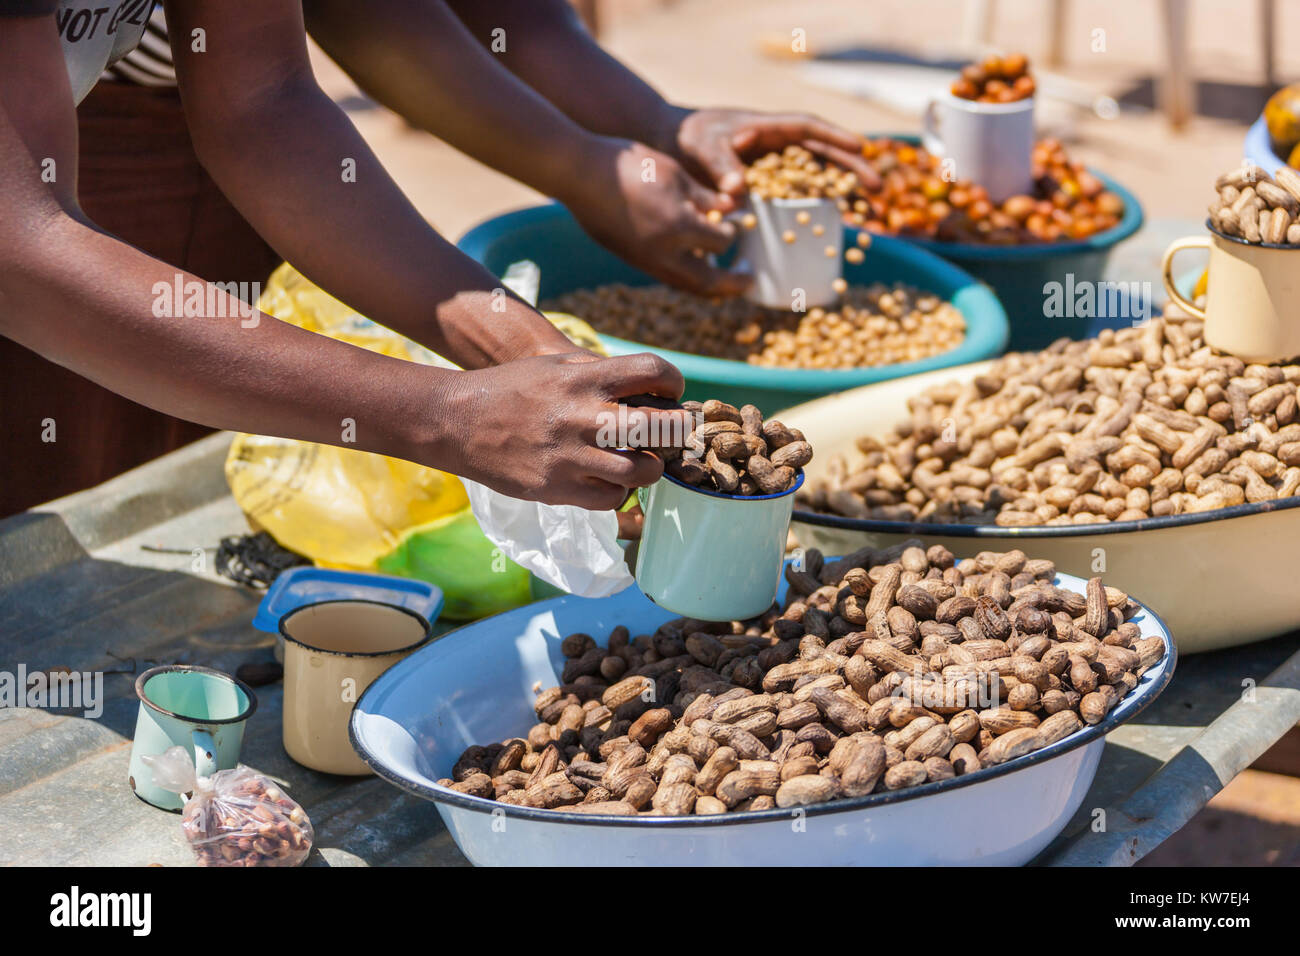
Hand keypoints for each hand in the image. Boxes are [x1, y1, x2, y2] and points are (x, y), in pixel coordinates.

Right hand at [440, 350, 693, 510]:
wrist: (457, 421)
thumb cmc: (512, 388)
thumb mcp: (556, 366)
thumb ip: (601, 373)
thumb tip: (650, 387)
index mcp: (584, 378)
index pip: (653, 372)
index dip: (673, 382)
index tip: (670, 393)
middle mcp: (582, 416)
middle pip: (659, 427)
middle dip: (676, 431)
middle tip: (671, 434)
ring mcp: (571, 456)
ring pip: (642, 472)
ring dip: (650, 468)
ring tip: (641, 461)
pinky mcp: (557, 489)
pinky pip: (611, 498)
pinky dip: (618, 491)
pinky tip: (608, 480)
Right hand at [564, 138, 750, 296]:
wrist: (579, 173)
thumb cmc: (629, 165)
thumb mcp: (675, 174)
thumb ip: (705, 197)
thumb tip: (730, 211)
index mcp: (679, 227)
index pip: (722, 241)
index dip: (734, 231)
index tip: (739, 221)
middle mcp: (664, 253)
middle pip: (707, 282)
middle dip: (732, 284)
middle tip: (750, 279)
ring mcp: (645, 260)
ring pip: (685, 285)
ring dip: (709, 286)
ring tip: (725, 279)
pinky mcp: (632, 258)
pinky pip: (667, 276)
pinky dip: (687, 275)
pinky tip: (694, 263)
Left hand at [664, 107, 882, 196]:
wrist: (671, 148)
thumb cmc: (688, 139)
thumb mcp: (702, 148)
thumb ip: (720, 166)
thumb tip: (735, 192)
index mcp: (769, 128)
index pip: (808, 128)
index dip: (834, 137)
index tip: (859, 147)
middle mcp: (779, 147)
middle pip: (824, 155)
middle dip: (852, 170)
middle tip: (878, 188)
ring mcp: (776, 168)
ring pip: (818, 177)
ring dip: (843, 192)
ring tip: (869, 210)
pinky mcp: (769, 188)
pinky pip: (798, 198)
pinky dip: (816, 209)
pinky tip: (834, 227)